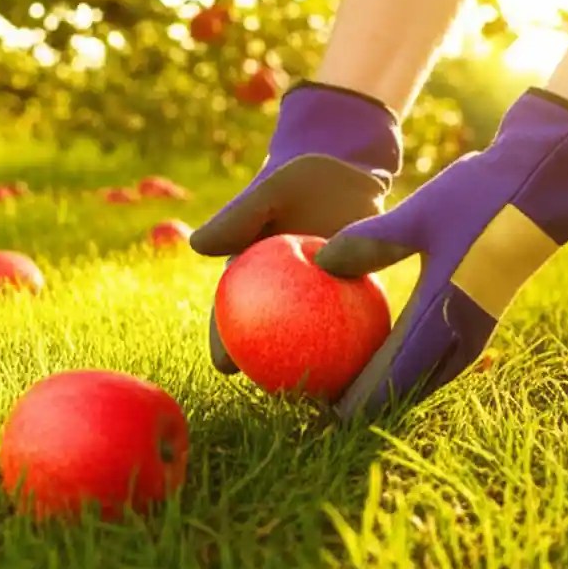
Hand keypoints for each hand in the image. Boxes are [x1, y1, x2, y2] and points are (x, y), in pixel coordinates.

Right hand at [190, 81, 401, 372]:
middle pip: (273, 342)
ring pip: (317, 343)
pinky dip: (361, 345)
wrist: (353, 171)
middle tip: (275, 392)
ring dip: (319, 371)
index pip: (233, 315)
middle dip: (271, 372)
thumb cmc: (305, 178)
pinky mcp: (360, 297)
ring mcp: (325, 300)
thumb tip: (196, 246)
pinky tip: (371, 366)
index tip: (224, 365)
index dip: (224, 343)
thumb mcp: (272, 190)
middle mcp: (289, 295)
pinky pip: (358, 326)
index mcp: (258, 276)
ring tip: (324, 397)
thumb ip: (239, 216)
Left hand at [315, 88, 567, 419]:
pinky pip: (436, 352)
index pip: (395, 374)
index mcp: (444, 314)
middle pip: (407, 383)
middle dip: (368, 400)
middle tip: (326, 407)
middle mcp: (462, 332)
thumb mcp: (418, 215)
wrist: (547, 186)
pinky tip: (382, 351)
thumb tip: (320, 263)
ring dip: (389, 385)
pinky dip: (407, 362)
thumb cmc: (481, 198)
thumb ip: (370, 241)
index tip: (326, 413)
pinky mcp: (480, 314)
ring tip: (349, 389)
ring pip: (425, 372)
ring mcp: (475, 326)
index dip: (361, 399)